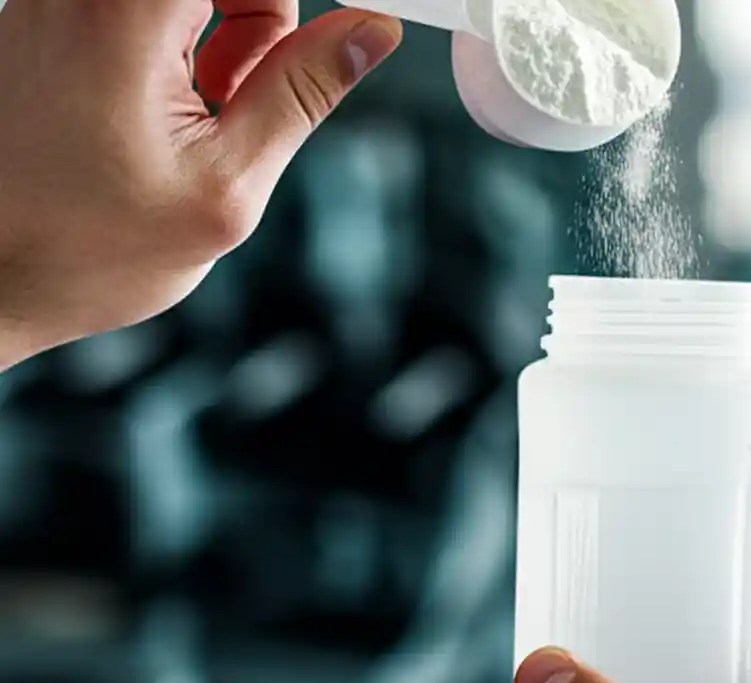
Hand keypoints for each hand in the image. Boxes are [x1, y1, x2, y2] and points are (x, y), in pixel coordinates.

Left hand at [0, 0, 402, 368]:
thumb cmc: (88, 249)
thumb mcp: (227, 182)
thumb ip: (304, 92)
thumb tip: (368, 34)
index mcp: (125, 14)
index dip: (282, 12)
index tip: (306, 52)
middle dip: (252, 23)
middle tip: (237, 98)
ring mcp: (51, 4)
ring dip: (211, 38)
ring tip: (195, 116)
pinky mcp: (41, 22)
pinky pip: (133, 10)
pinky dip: (165, 47)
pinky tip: (156, 112)